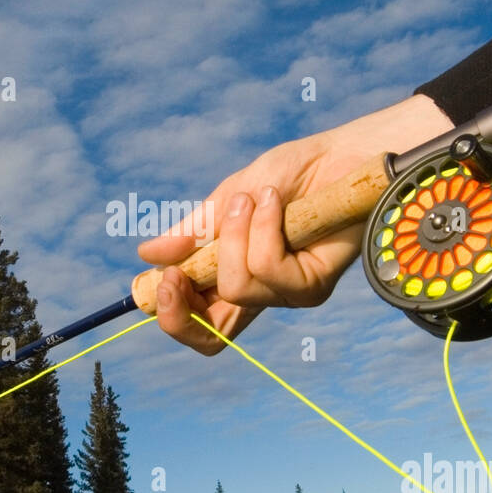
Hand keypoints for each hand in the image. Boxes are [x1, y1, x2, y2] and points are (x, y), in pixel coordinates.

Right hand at [137, 94, 454, 353]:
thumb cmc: (293, 176)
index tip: (155, 282)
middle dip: (183, 305)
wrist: (344, 155)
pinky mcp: (314, 286)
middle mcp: (263, 295)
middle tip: (176, 271)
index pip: (200, 325)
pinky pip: (270, 267)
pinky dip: (264, 228)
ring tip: (256, 198)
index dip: (173, 318)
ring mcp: (289, 296)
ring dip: (236, 234)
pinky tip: (277, 202)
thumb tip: (147, 253)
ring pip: (238, 288)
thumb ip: (195, 232)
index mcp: (236, 277)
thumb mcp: (230, 198)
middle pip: (213, 337)